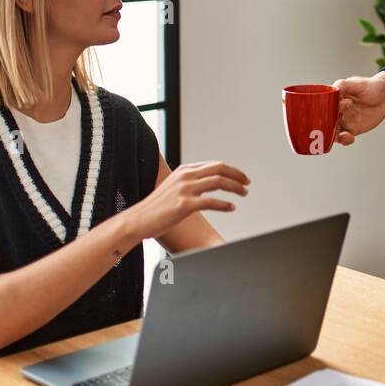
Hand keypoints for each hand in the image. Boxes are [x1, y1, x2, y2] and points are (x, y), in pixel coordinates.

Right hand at [128, 161, 248, 240]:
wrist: (137, 220)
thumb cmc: (156, 208)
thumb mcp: (174, 188)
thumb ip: (189, 182)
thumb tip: (207, 182)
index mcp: (184, 170)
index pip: (215, 164)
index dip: (232, 170)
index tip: (242, 178)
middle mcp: (185, 176)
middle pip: (220, 169)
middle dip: (237, 175)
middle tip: (247, 183)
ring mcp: (184, 189)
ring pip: (219, 182)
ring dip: (235, 188)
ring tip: (244, 194)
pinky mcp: (184, 205)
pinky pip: (211, 201)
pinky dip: (224, 204)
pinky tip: (232, 208)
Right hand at [332, 73, 384, 145]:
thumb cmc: (371, 87)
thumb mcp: (358, 83)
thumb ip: (345, 85)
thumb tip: (335, 87)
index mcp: (335, 98)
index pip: (326, 104)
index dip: (329, 108)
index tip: (340, 106)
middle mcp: (337, 110)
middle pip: (327, 120)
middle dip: (329, 124)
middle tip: (339, 122)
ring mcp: (344, 120)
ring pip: (333, 131)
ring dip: (335, 135)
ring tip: (343, 135)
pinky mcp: (352, 129)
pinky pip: (344, 137)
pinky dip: (345, 140)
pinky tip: (349, 137)